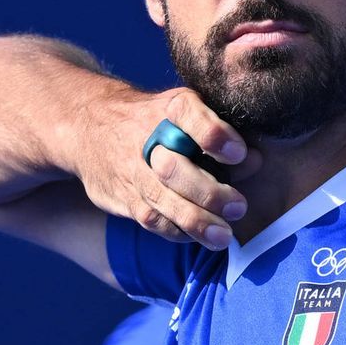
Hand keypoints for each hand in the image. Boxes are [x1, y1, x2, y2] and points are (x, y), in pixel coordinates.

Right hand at [80, 86, 258, 248]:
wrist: (91, 125)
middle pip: (173, 167)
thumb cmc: (159, 121)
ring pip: (161, 200)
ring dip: (195, 221)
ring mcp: (131, 169)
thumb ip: (222, 136)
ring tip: (222, 236)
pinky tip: (198, 235)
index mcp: (170, 108)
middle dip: (208, 192)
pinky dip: (176, 231)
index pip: (188, 115)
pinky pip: (151, 219)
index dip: (214, 135)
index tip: (238, 153)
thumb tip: (254, 160)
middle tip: (238, 207)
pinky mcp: (122, 196)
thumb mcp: (188, 113)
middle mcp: (147, 137)